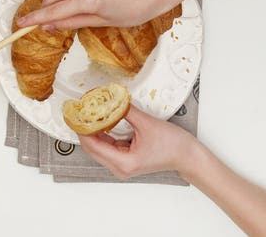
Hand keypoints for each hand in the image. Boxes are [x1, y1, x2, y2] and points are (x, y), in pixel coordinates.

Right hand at [16, 0, 166, 29]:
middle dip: (43, 10)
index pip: (54, 11)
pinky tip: (69, 3)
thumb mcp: (104, 22)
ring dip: (53, 2)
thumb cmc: (135, 7)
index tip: (22, 25)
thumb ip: (74, 22)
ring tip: (57, 16)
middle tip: (39, 23)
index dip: (35, 19)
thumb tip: (52, 26)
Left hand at [79, 105, 194, 178]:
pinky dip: (102, 132)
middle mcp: (120, 167)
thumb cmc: (172, 145)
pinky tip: (100, 118)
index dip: (82, 126)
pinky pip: (107, 145)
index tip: (78, 110)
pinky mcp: (126, 159)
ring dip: (93, 128)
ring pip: (98, 146)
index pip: (92, 144)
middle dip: (85, 127)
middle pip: (91, 147)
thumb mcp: (146, 123)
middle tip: (81, 107)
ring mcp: (122, 164)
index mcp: (124, 163)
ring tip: (88, 110)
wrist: (187, 156)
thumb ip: (124, 110)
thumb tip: (108, 98)